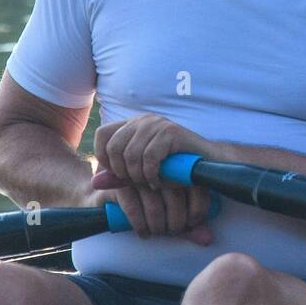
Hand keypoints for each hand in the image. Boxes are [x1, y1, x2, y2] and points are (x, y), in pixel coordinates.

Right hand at [87, 170, 214, 244]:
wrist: (114, 199)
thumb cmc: (152, 207)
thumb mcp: (174, 215)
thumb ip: (192, 226)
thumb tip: (207, 239)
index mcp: (180, 170)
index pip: (197, 190)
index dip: (197, 212)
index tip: (190, 224)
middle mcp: (160, 168)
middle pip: (175, 198)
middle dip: (175, 223)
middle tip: (170, 231)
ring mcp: (139, 174)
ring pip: (155, 205)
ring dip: (157, 226)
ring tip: (157, 232)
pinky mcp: (119, 183)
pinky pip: (133, 208)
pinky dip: (140, 225)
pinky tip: (144, 233)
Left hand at [94, 114, 210, 190]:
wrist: (210, 165)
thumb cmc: (176, 170)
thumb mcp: (142, 174)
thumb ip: (119, 176)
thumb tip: (95, 182)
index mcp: (134, 125)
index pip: (103, 135)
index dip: (104, 157)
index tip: (118, 174)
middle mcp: (144, 120)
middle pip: (114, 147)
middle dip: (123, 172)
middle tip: (139, 183)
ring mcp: (158, 124)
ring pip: (131, 155)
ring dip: (139, 177)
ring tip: (151, 184)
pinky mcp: (171, 132)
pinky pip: (149, 158)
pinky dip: (152, 175)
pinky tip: (159, 182)